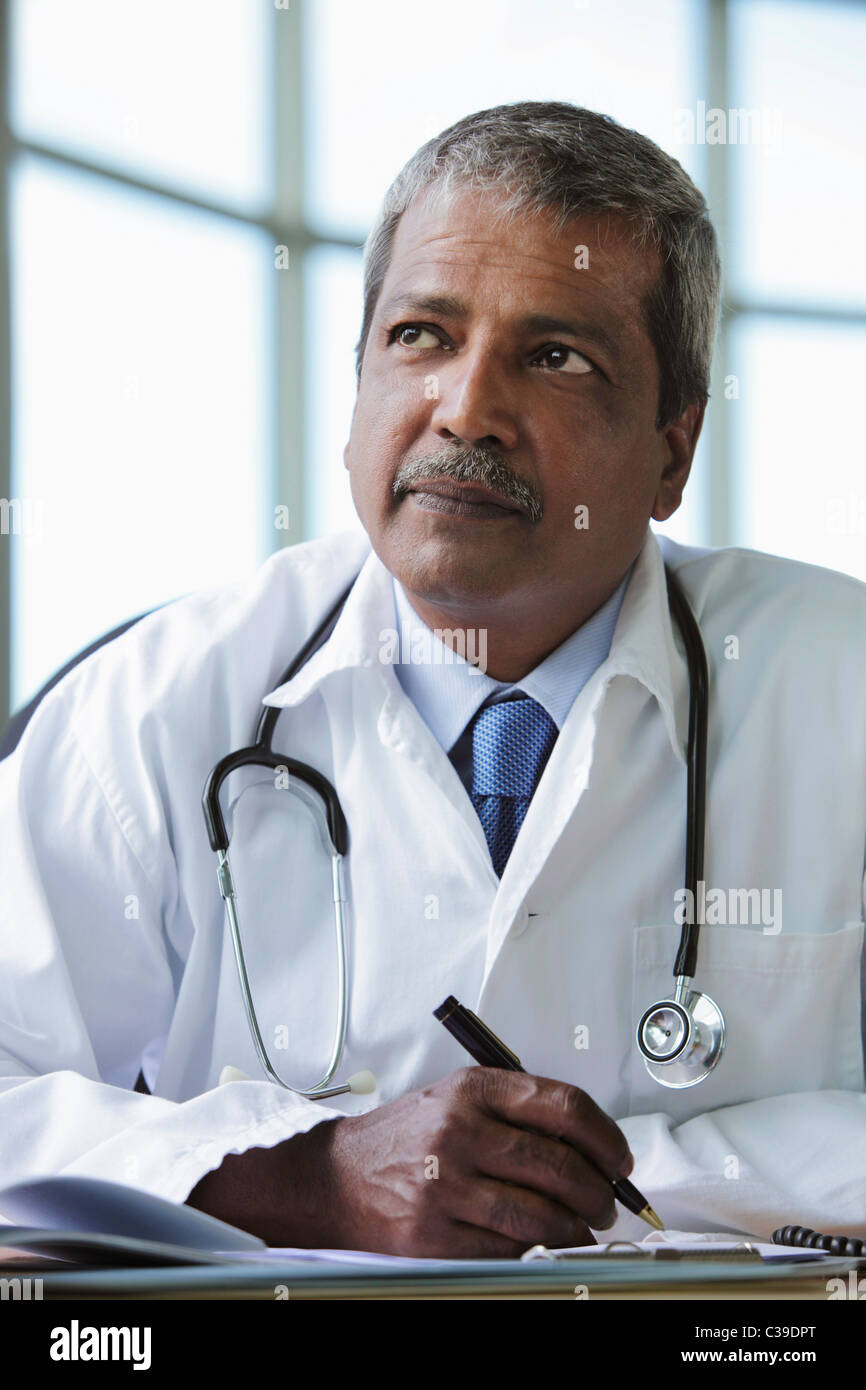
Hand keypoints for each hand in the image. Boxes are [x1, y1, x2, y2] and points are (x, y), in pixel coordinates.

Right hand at [319, 1066, 633, 1256]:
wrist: (336, 1177)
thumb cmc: (406, 1137)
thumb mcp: (457, 1098)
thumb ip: (516, 1111)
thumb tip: (591, 1145)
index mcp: (473, 1090)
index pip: (563, 1106)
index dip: (605, 1137)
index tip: (620, 1158)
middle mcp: (460, 1132)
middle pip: (559, 1165)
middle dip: (598, 1191)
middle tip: (608, 1202)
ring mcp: (446, 1185)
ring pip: (540, 1213)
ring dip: (575, 1227)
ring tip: (582, 1226)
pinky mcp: (434, 1233)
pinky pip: (508, 1247)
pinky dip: (534, 1247)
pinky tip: (539, 1239)